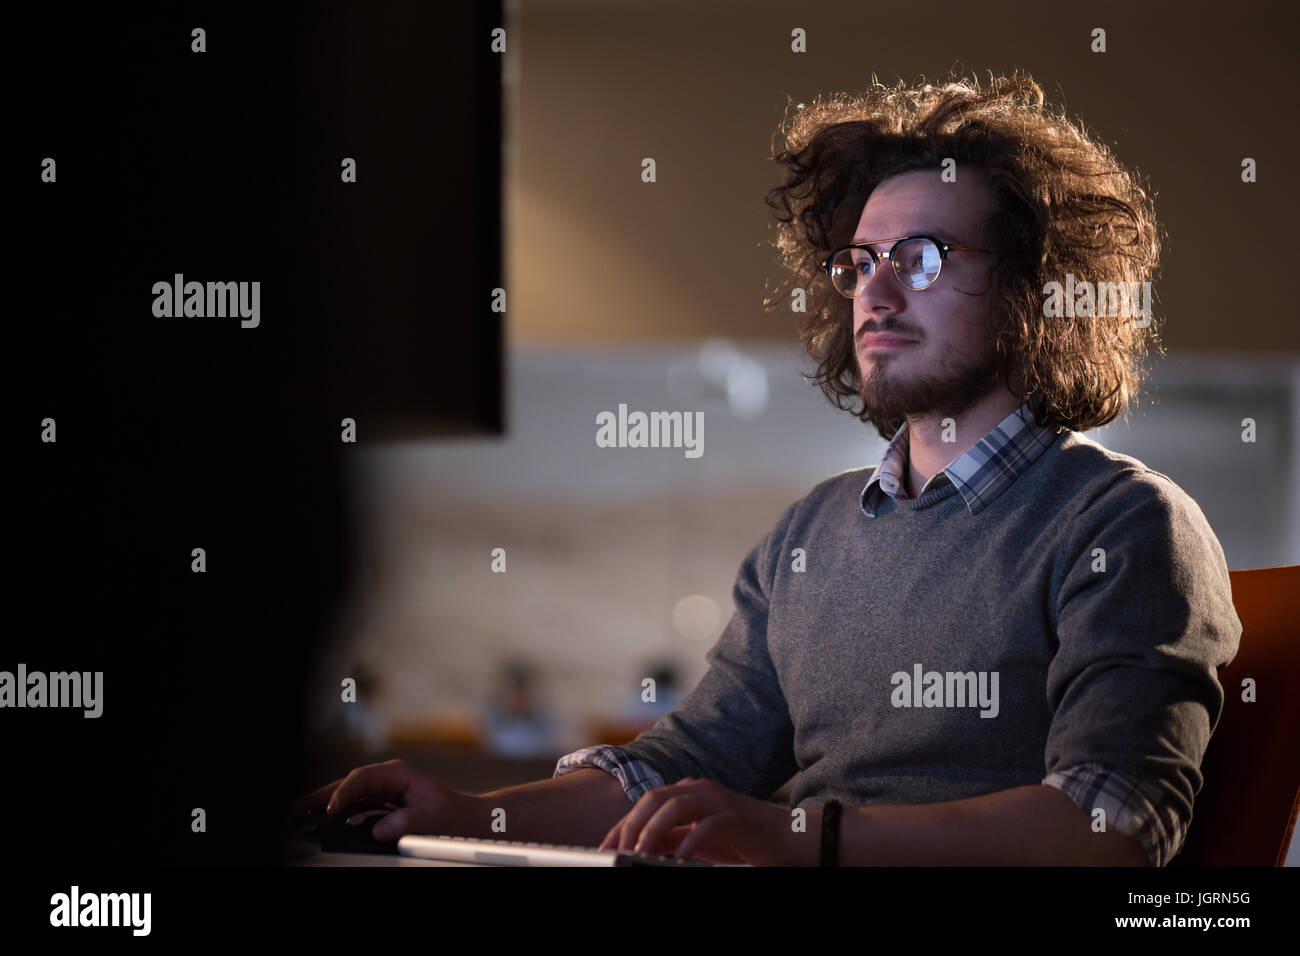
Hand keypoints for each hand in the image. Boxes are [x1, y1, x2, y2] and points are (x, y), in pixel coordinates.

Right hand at [288, 758, 483, 840]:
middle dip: (320, 796)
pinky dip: (334, 814)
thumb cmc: (453, 814)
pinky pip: (351, 807)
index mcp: (398, 773)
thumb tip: (379, 829)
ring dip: (322, 804)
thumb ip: (408, 821)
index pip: (362, 778)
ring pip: (344, 795)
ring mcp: (380, 791)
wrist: (466, 820)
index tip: (330, 810)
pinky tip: (317, 821)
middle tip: (296, 811)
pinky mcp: (378, 805)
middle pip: (346, 784)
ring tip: (297, 816)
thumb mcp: (435, 817)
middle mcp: (385, 778)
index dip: (344, 792)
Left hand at [598, 777, 807, 866]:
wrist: (786, 838)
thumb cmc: (740, 839)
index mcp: (687, 792)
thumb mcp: (697, 839)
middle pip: (654, 798)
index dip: (623, 825)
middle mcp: (700, 789)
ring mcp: (719, 800)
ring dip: (654, 830)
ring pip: (676, 805)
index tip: (606, 848)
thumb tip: (638, 847)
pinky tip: (681, 858)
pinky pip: (708, 825)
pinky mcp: (737, 816)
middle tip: (618, 852)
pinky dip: (691, 841)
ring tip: (641, 854)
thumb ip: (671, 837)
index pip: (645, 804)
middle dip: (632, 825)